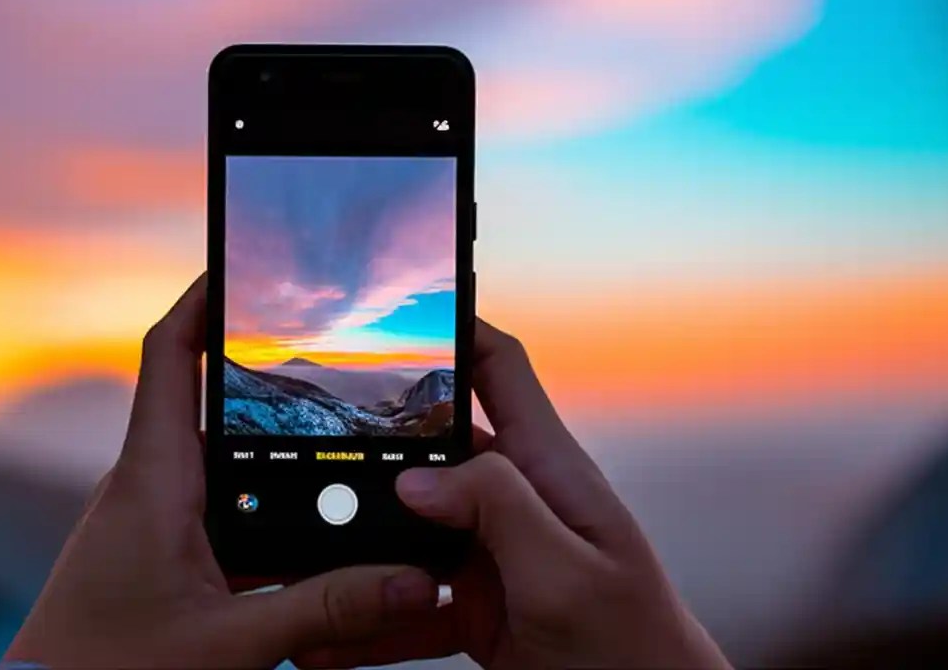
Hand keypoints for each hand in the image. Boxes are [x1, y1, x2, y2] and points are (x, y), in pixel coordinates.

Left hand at [2, 275, 440, 668]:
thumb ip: (327, 610)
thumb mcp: (231, 644)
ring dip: (269, 457)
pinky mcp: (153, 557)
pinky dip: (260, 513)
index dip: (205, 297)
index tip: (245, 261)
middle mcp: (146, 487)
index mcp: (151, 479)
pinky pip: (214, 513)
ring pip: (218, 465)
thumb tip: (413, 579)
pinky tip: (303, 537)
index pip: (171, 355)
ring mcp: (147, 522)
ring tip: (333, 446)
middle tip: (329, 357)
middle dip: (266, 380)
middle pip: (208, 403)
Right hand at [299, 320, 729, 668]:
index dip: (457, 329)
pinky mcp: (477, 605)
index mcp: (549, 473)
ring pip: (410, 530)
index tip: (400, 311)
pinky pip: (410, 600)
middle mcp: (517, 505)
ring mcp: (494, 555)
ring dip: (363, 548)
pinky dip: (374, 618)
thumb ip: (499, 510)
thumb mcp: (566, 574)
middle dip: (375, 454)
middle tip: (314, 461)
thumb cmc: (636, 651)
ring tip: (311, 563)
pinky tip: (335, 639)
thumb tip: (418, 476)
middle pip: (433, 450)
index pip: (501, 373)